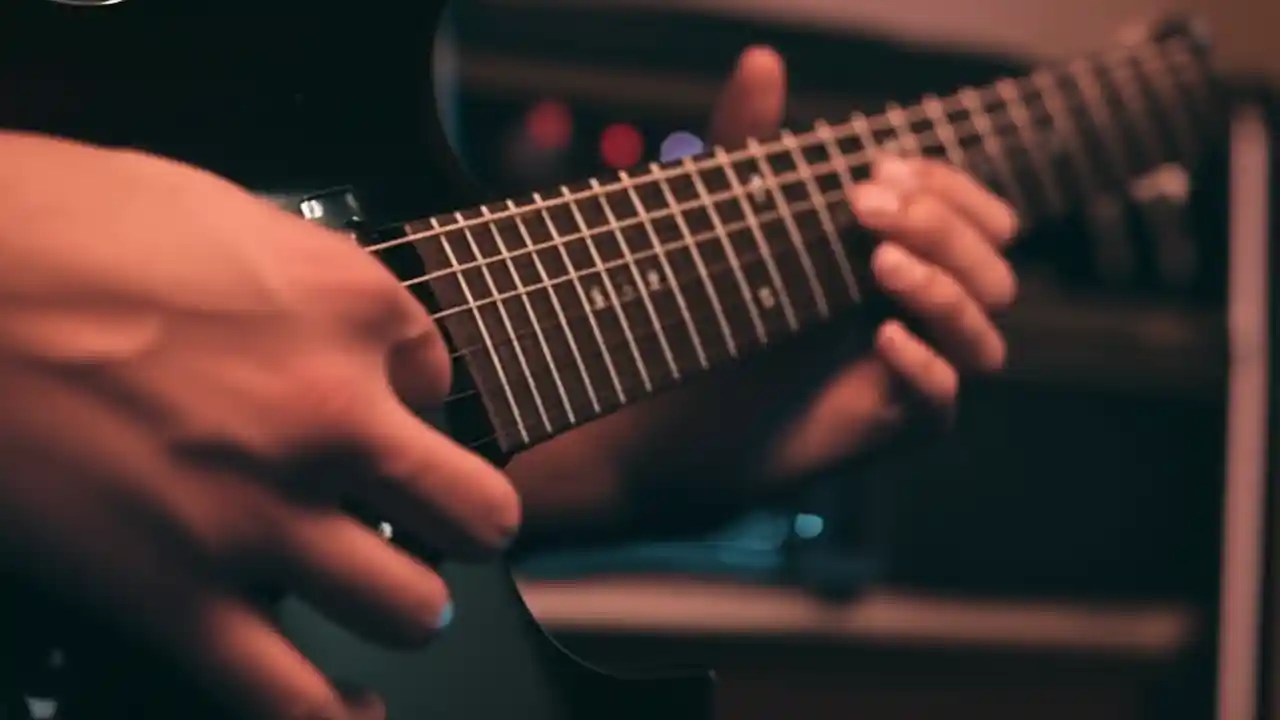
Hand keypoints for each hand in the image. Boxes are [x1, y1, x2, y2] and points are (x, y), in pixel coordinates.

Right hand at [0, 132, 519, 719]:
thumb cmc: (53, 229)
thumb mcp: (221, 212)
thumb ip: (307, 279)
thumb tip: (347, 326)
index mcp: (351, 306)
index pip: (443, 380)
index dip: (412, 401)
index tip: (381, 410)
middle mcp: (331, 414)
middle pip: (473, 511)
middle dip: (459, 520)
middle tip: (427, 520)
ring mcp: (260, 514)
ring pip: (412, 611)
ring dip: (404, 607)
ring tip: (380, 595)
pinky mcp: (177, 594)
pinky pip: (295, 698)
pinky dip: (332, 713)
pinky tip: (347, 705)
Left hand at [711, 46, 1018, 477]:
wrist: (677, 413)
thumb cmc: (717, 313)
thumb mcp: (733, 217)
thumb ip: (750, 140)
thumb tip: (762, 58)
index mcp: (908, 260)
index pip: (978, 215)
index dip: (947, 188)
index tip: (884, 170)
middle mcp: (925, 316)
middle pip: (995, 267)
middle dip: (944, 226)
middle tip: (867, 208)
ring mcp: (916, 374)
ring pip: (985, 335)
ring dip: (943, 290)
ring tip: (878, 264)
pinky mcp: (894, 427)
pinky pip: (943, 402)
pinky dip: (922, 365)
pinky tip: (880, 338)